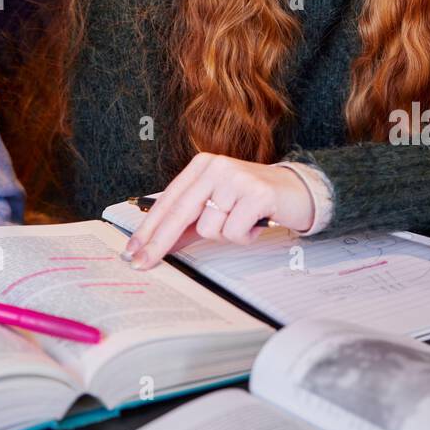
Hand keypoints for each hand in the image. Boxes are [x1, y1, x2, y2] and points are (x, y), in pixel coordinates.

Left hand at [122, 153, 314, 269]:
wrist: (296, 190)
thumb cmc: (251, 200)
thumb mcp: (216, 206)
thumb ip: (189, 223)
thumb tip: (157, 245)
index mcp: (202, 166)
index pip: (168, 201)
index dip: (148, 228)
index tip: (132, 250)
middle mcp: (216, 167)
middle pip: (179, 213)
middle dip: (158, 243)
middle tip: (141, 263)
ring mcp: (236, 179)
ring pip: (209, 228)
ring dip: (224, 235)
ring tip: (240, 223)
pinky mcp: (257, 194)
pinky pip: (234, 232)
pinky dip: (243, 236)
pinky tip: (253, 225)